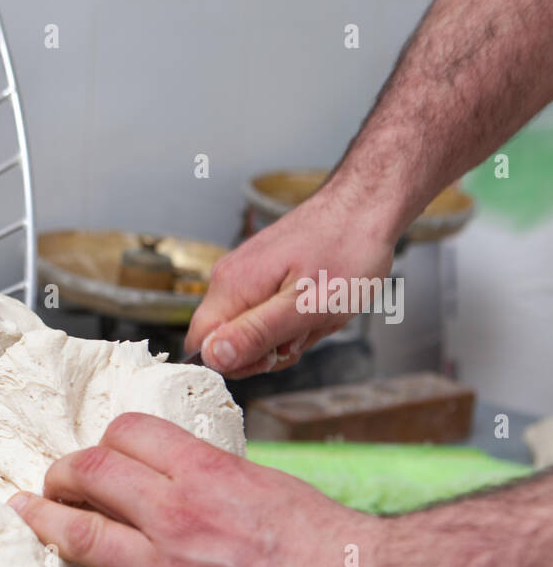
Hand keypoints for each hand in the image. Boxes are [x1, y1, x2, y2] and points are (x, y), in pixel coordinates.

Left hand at [4, 413, 415, 566]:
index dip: (101, 445)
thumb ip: (221, 483)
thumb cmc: (340, 550)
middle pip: (91, 475)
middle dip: (60, 475)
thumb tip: (193, 481)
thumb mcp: (274, 488)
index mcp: (209, 476)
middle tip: (52, 485)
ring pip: (80, 541)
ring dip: (43, 527)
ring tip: (27, 522)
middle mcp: (180, 519)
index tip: (95, 458)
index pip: (128, 437)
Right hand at [184, 185, 396, 377]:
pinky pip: (263, 312)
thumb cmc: (347, 249)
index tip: (273, 354)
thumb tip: (213, 357)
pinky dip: (291, 317)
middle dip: (267, 348)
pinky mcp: (259, 273)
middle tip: (304, 330)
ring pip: (249, 329)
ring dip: (285, 333)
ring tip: (316, 312)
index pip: (202, 346)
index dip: (234, 363)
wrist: (364, 204)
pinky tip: (314, 303)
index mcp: (231, 287)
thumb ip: (257, 333)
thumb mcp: (307, 306)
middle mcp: (228, 279)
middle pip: (226, 341)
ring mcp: (243, 274)